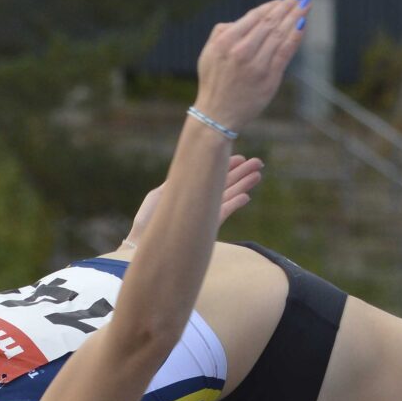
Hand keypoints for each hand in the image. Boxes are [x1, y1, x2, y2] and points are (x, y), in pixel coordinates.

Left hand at [127, 154, 264, 246]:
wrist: (142, 244)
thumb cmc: (147, 221)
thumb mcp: (160, 195)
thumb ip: (178, 182)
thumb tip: (192, 168)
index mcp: (189, 191)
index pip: (211, 176)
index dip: (226, 166)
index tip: (240, 156)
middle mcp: (199, 202)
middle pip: (224, 184)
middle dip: (241, 173)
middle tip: (258, 162)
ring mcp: (203, 215)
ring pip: (227, 196)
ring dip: (243, 185)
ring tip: (258, 175)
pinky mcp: (204, 228)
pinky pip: (222, 214)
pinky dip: (234, 204)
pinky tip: (246, 196)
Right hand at [193, 0, 308, 133]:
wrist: (217, 114)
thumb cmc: (215, 81)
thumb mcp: (208, 53)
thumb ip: (222, 31)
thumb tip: (244, 18)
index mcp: (226, 42)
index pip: (254, 17)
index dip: (271, 6)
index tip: (282, 1)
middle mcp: (241, 51)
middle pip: (270, 23)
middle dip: (287, 7)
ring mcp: (257, 65)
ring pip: (280, 34)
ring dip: (296, 17)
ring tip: (305, 5)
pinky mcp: (269, 78)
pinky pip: (286, 51)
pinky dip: (296, 36)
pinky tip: (303, 25)